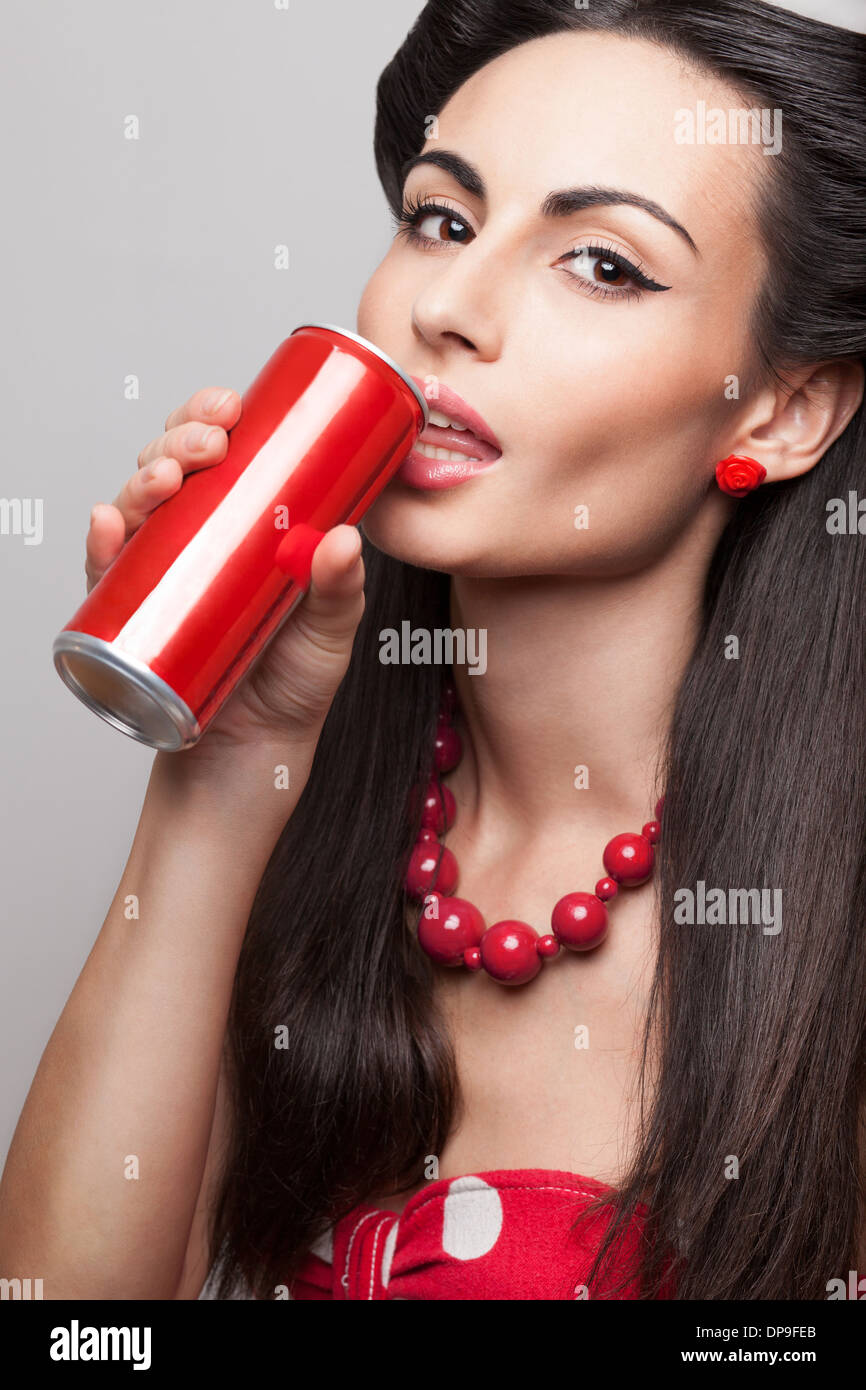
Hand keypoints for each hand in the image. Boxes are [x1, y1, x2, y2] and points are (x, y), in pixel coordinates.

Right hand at [85, 387, 365, 760]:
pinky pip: (105, 573)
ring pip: (136, 506)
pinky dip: (100, 544)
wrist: (256, 753)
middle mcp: (197, 537)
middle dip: (181, 437)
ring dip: (143, 479)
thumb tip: (344, 540)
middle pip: (174, 465)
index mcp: (243, 522)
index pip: (222, 449)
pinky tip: (107, 526)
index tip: (232, 404)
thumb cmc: (294, 683)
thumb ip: (342, 588)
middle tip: (208, 442)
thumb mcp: (332, 630)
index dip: (214, 414)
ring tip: (167, 479)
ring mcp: (161, 573)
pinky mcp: (133, 614)